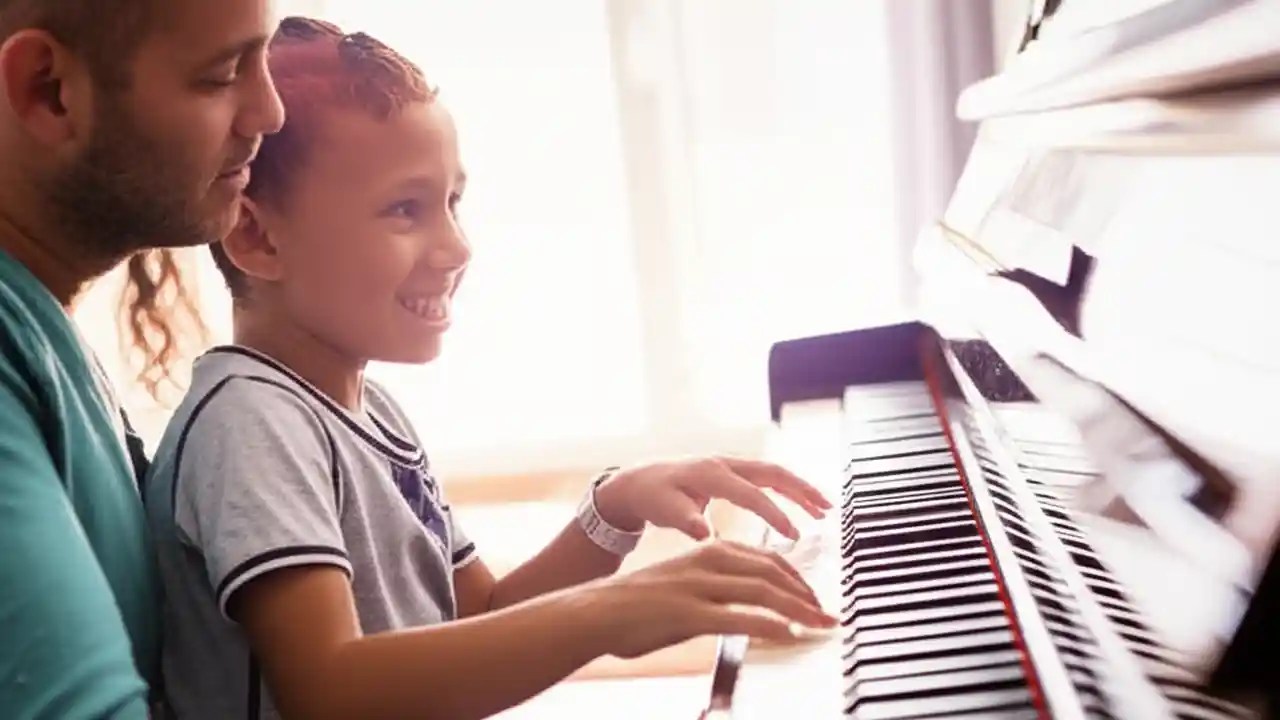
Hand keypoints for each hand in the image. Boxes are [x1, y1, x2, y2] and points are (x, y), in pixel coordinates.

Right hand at [581, 540, 837, 658]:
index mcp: (707, 552)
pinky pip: (739, 618)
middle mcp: (706, 563)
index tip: (814, 596)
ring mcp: (698, 587)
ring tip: (820, 625)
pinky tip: (788, 635)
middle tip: (827, 614)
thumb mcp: (683, 583)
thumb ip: (715, 587)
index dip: (796, 577)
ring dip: (799, 608)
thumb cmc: (638, 605)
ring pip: (762, 591)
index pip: (765, 558)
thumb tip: (748, 605)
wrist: (595, 611)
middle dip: (806, 593)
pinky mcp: (688, 614)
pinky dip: (770, 626)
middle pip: (771, 572)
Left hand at [594, 456, 832, 540]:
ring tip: (822, 509)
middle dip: (801, 490)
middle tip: (826, 510)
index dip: (775, 514)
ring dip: (799, 488)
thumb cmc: (651, 497)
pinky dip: (785, 489)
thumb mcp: (664, 510)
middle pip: (773, 472)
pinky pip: (765, 477)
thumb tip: (704, 534)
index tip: (794, 535)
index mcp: (712, 474)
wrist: (638, 481)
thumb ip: (685, 521)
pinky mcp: (730, 471)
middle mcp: (725, 464)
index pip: (752, 494)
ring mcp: (729, 465)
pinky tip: (799, 504)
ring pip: (773, 472)